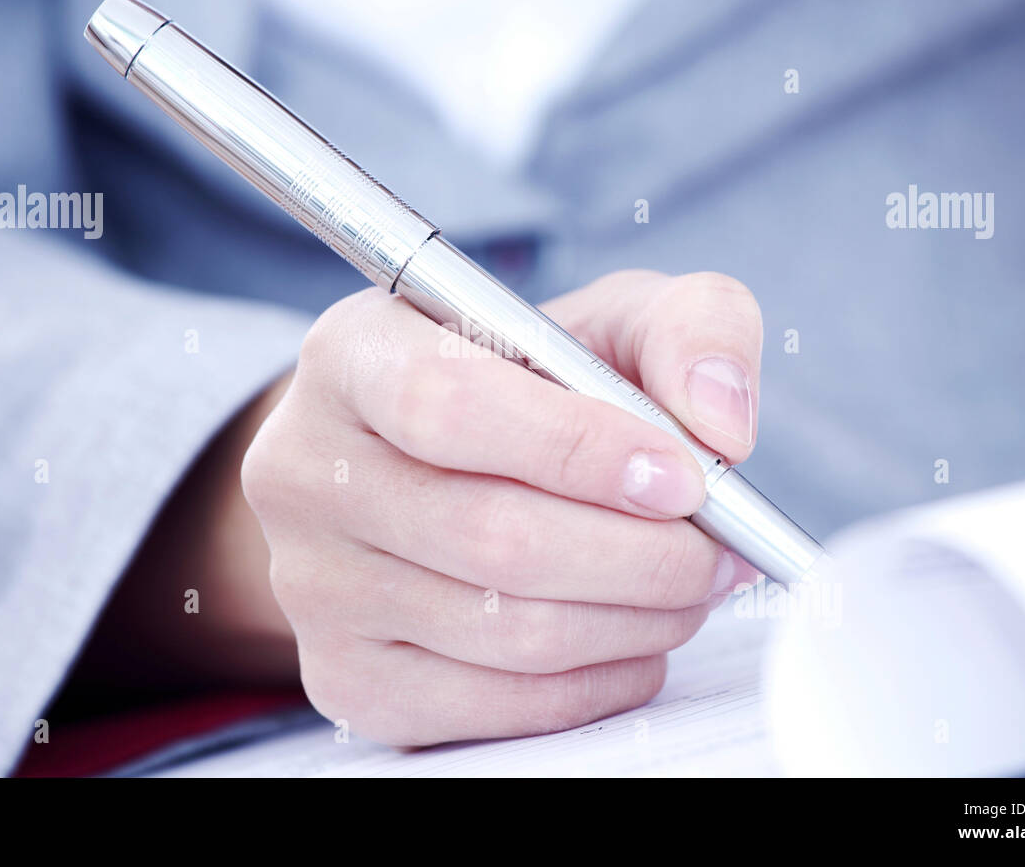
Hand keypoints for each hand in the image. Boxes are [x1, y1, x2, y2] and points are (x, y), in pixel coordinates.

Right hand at [241, 269, 763, 744]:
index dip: (579, 450)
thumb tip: (720, 421)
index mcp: (353, 355)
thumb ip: (687, 326)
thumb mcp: (607, 319)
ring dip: (634, 620)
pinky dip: (597, 683)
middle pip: (490, 536)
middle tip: (717, 551)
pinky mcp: (346, 678)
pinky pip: (493, 704)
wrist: (419, 469)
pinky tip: (634, 640)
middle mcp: (304, 471)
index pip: (449, 407)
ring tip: (688, 587)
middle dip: (641, 555)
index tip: (684, 478)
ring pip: (504, 631)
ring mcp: (315, 586)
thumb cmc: (526, 387)